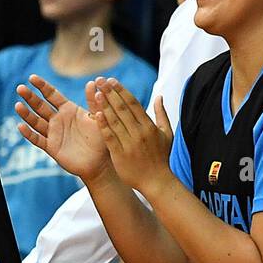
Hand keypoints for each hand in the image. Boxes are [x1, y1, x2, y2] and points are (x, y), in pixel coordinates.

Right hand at [15, 74, 109, 181]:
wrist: (100, 163)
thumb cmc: (101, 139)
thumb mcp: (99, 117)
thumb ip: (94, 101)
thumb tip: (92, 82)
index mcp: (68, 109)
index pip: (52, 95)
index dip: (42, 86)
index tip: (32, 77)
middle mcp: (57, 120)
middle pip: (40, 106)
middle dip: (30, 97)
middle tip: (20, 88)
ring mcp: (53, 133)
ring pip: (36, 121)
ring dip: (26, 114)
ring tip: (17, 105)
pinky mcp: (51, 147)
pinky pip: (37, 139)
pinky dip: (28, 134)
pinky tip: (20, 126)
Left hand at [90, 78, 172, 195]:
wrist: (157, 182)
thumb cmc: (162, 157)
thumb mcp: (167, 134)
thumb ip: (161, 114)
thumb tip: (159, 95)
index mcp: (149, 126)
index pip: (134, 103)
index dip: (121, 90)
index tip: (112, 80)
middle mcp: (139, 133)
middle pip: (122, 108)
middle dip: (110, 93)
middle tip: (99, 80)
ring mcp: (129, 143)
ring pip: (115, 120)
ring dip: (104, 105)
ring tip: (95, 92)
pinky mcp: (120, 154)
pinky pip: (110, 137)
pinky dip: (103, 125)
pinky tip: (96, 114)